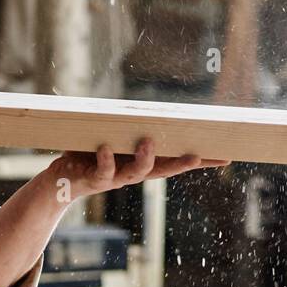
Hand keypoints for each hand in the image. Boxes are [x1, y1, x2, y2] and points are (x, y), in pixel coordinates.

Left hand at [49, 137, 228, 201]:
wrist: (62, 180)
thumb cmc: (90, 155)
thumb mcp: (113, 138)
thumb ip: (128, 127)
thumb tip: (148, 106)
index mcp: (142, 163)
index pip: (175, 162)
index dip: (200, 162)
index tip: (225, 158)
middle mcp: (133, 173)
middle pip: (163, 170)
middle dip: (181, 165)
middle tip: (197, 156)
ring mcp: (115, 178)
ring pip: (136, 172)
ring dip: (144, 158)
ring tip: (148, 142)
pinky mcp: (94, 179)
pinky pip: (103, 170)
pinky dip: (106, 160)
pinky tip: (106, 148)